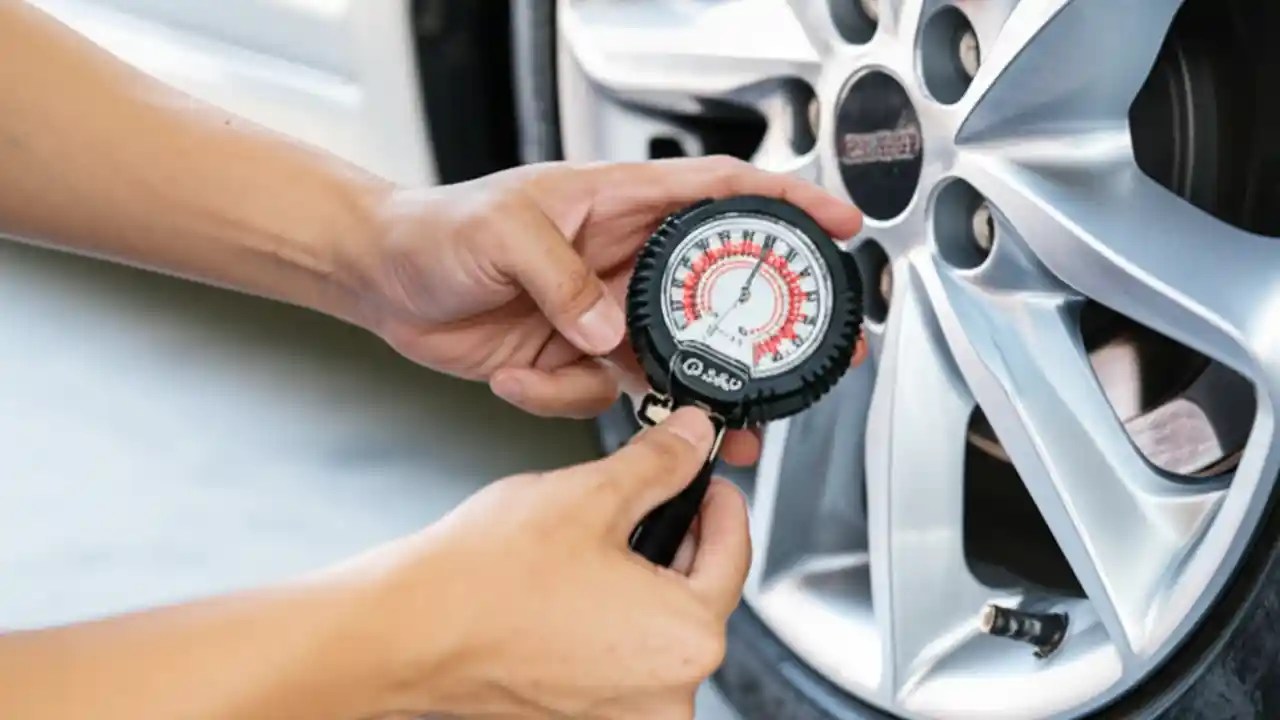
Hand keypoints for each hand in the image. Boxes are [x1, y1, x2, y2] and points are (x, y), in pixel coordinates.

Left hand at [348, 157, 863, 464]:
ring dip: (684, 399)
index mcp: (618, 205)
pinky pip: (600, 395)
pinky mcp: (574, 358)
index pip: (720, 196)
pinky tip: (518, 372)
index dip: (786, 208)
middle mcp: (620, 261)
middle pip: (716, 293)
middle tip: (800, 361)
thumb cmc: (436, 229)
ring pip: (672, 361)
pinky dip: (562, 399)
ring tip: (700, 427)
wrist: (383, 279)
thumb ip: (560, 278)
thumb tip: (608, 330)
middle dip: (761, 330)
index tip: (839, 228)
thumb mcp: (500, 232)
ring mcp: (601, 314)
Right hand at [351, 408, 748, 718]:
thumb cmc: (485, 579)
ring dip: (639, 577)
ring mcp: (624, 716)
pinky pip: (618, 656)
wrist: (404, 633)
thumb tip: (692, 440)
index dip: (721, 501)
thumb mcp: (591, 494)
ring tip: (591, 539)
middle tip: (643, 496)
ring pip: (655, 625)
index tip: (707, 477)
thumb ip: (659, 463)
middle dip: (674, 537)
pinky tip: (570, 584)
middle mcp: (666, 695)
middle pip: (696, 594)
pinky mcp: (585, 719)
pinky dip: (607, 616)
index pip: (734, 553)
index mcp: (686, 639)